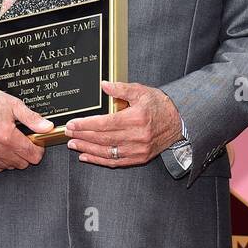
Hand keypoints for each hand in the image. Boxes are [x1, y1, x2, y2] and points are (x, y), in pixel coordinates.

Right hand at [0, 85, 51, 171]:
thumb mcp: (12, 104)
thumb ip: (32, 119)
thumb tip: (47, 127)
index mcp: (7, 136)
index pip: (33, 155)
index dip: (38, 148)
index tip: (36, 142)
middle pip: (23, 163)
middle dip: (26, 153)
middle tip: (22, 139)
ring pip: (10, 167)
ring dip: (13, 157)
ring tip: (8, 141)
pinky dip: (0, 160)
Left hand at [64, 81, 181, 167]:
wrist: (178, 122)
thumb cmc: (159, 106)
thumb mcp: (141, 91)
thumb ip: (121, 88)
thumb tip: (103, 85)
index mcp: (136, 118)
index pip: (105, 123)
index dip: (86, 124)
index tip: (72, 124)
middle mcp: (137, 136)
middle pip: (103, 138)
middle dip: (83, 136)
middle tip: (68, 133)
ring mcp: (138, 149)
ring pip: (107, 152)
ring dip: (87, 149)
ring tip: (73, 144)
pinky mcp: (139, 158)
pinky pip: (115, 162)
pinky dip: (98, 160)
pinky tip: (86, 157)